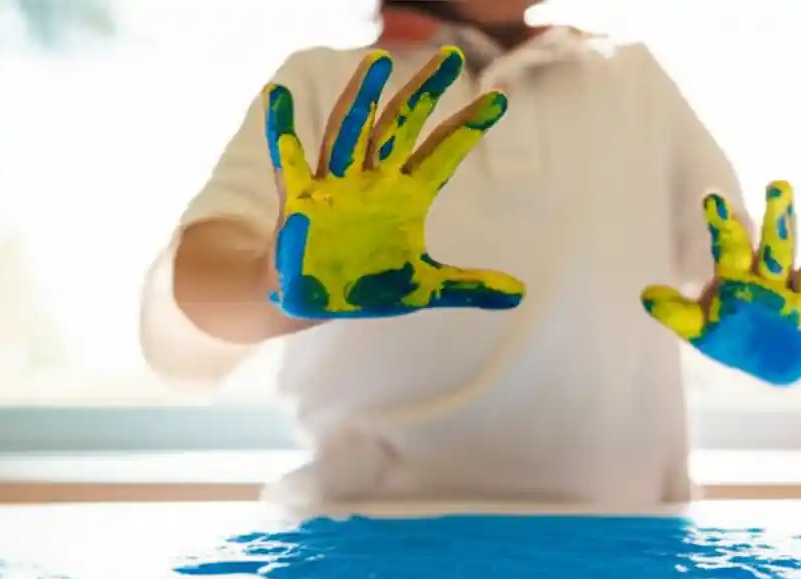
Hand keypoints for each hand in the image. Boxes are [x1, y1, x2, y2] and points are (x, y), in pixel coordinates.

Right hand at [264, 47, 525, 318]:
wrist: (312, 301)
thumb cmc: (366, 285)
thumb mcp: (422, 288)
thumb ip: (469, 287)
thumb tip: (522, 294)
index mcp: (405, 196)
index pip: (442, 153)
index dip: (468, 127)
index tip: (500, 99)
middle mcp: (373, 181)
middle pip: (401, 126)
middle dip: (424, 93)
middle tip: (451, 56)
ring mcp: (335, 185)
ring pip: (350, 133)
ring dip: (362, 99)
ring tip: (377, 61)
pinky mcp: (299, 200)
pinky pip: (290, 160)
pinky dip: (281, 130)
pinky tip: (278, 95)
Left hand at [641, 181, 800, 384]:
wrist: (761, 362)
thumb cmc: (730, 335)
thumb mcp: (699, 328)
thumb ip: (676, 313)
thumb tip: (645, 294)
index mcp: (742, 276)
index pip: (730, 244)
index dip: (721, 222)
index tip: (709, 195)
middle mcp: (776, 281)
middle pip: (778, 246)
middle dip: (779, 219)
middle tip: (780, 185)